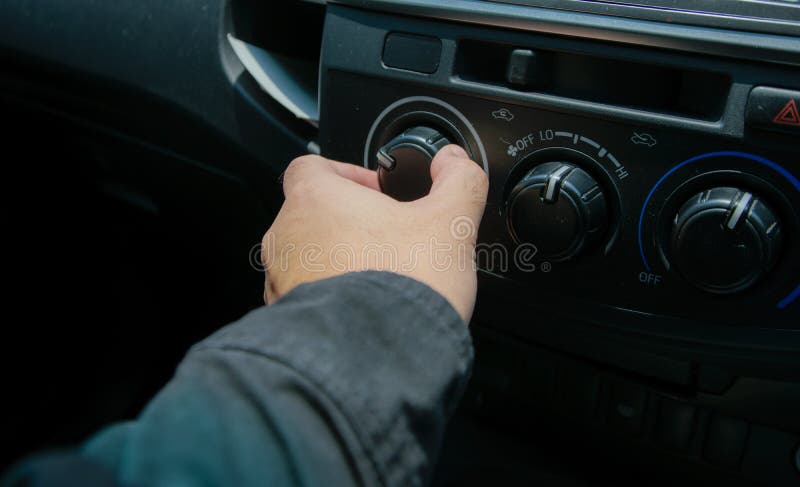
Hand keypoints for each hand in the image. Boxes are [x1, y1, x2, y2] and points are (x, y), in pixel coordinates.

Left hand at [261, 145, 488, 322]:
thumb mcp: (451, 223)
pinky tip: (365, 311)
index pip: (312, 166)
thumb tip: (456, 162)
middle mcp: (287, 237)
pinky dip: (331, 298)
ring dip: (337, 261)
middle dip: (348, 222)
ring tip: (379, 278)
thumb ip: (459, 181)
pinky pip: (306, 297)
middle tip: (387, 238)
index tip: (376, 192)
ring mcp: (280, 281)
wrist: (376, 359)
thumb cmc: (402, 287)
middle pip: (311, 213)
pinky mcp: (286, 319)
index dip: (347, 173)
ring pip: (306, 257)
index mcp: (315, 199)